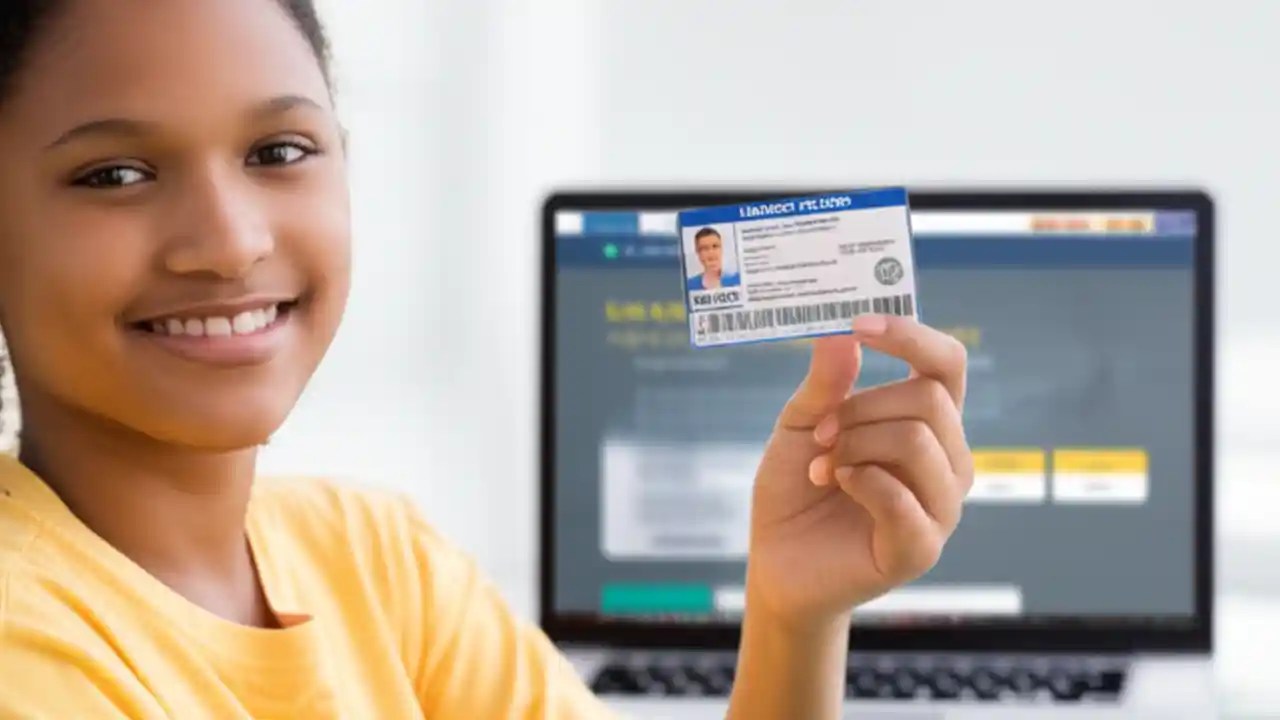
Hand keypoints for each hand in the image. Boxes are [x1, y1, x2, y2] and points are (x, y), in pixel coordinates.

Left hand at [744, 314, 972, 627]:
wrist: (778, 560)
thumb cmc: (796, 489)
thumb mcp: (800, 426)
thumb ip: (824, 385)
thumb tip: (842, 335)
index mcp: (926, 423)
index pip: (946, 364)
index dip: (911, 336)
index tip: (860, 323)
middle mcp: (946, 461)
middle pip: (928, 400)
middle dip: (862, 407)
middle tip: (820, 433)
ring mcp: (940, 506)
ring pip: (918, 440)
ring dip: (855, 444)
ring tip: (821, 465)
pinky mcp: (921, 547)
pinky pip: (904, 497)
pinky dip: (861, 480)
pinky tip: (836, 485)